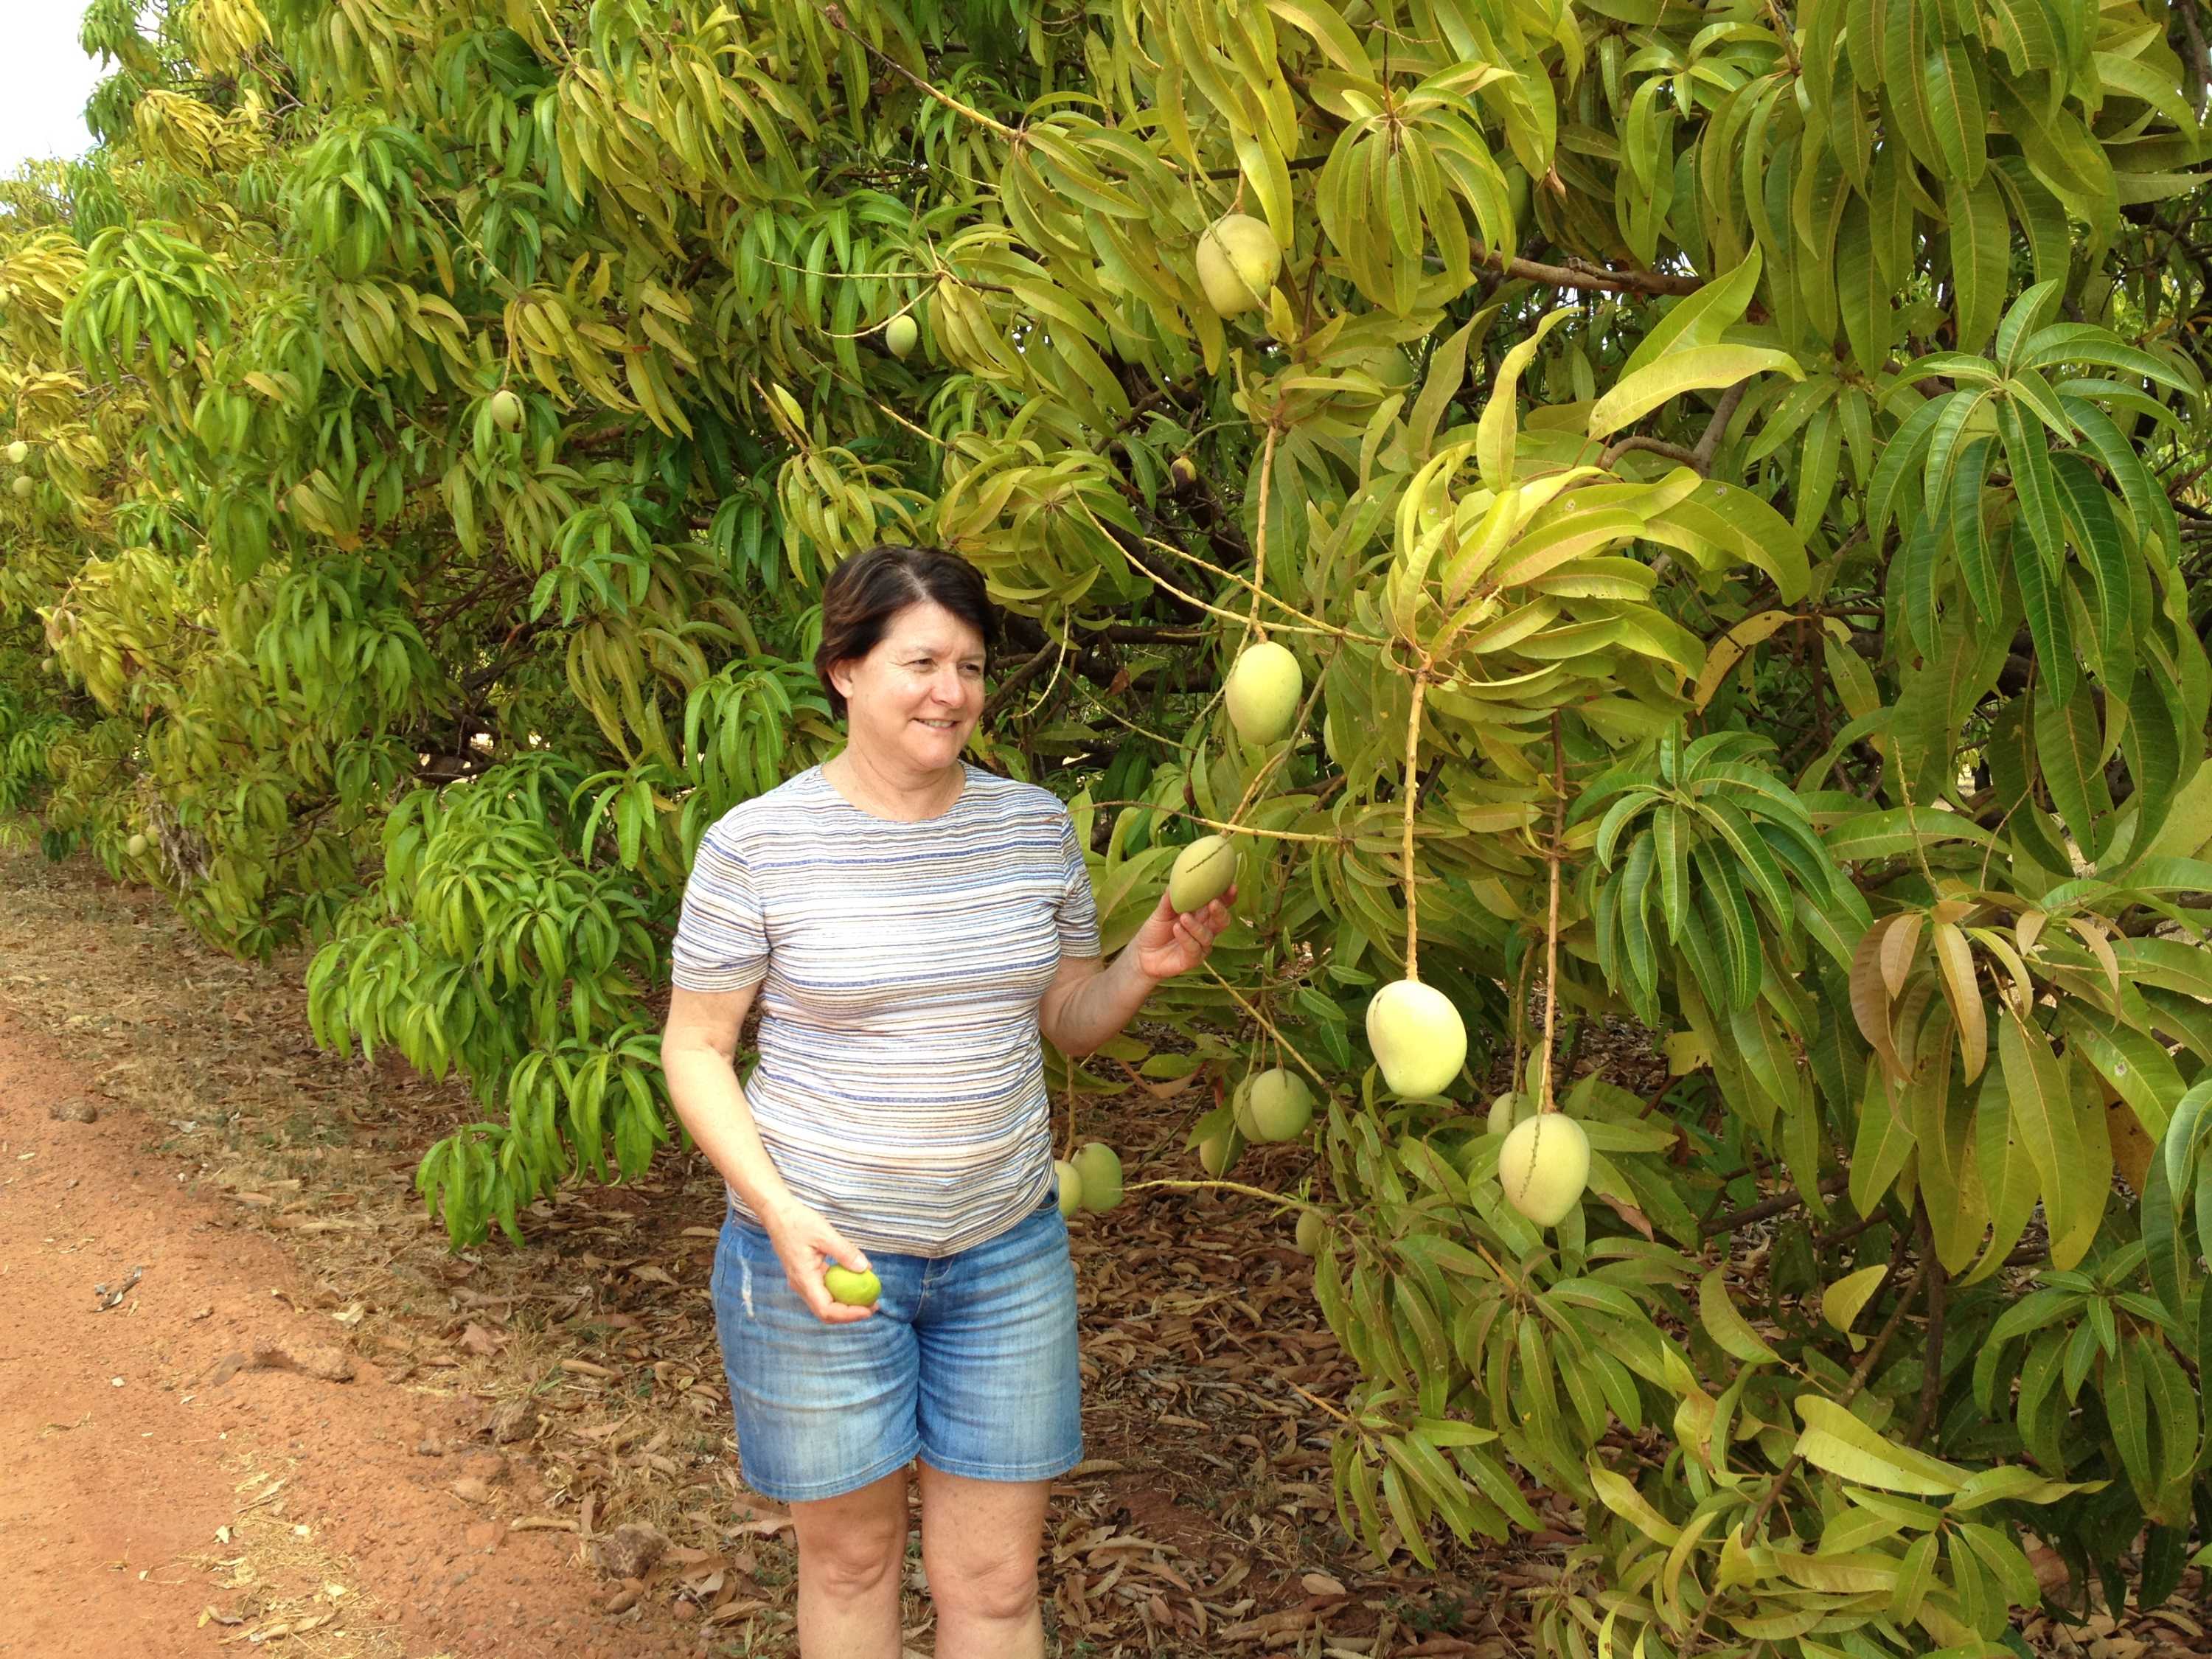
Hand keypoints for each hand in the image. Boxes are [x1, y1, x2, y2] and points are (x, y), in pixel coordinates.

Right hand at [761, 1199, 874, 1323]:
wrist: (777, 1213)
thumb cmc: (797, 1221)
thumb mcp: (825, 1234)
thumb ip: (845, 1252)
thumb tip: (865, 1269)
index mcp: (804, 1279)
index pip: (826, 1310)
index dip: (849, 1314)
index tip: (868, 1309)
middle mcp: (801, 1285)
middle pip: (826, 1312)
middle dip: (850, 1313)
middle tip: (873, 1305)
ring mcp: (802, 1281)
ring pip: (825, 1303)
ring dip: (846, 1304)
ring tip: (867, 1297)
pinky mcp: (805, 1274)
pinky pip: (824, 1289)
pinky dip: (840, 1291)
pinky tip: (854, 1282)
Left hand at [1128, 885, 1236, 981]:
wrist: (1141, 954)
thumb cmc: (1156, 931)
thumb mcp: (1161, 913)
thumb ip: (1169, 900)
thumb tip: (1175, 882)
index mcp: (1201, 916)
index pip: (1220, 905)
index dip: (1227, 896)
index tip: (1231, 885)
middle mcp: (1205, 930)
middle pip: (1222, 921)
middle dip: (1220, 911)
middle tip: (1213, 902)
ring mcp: (1200, 946)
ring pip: (1207, 936)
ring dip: (1196, 925)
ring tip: (1183, 917)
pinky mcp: (1192, 960)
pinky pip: (1194, 948)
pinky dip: (1186, 937)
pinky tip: (1176, 929)